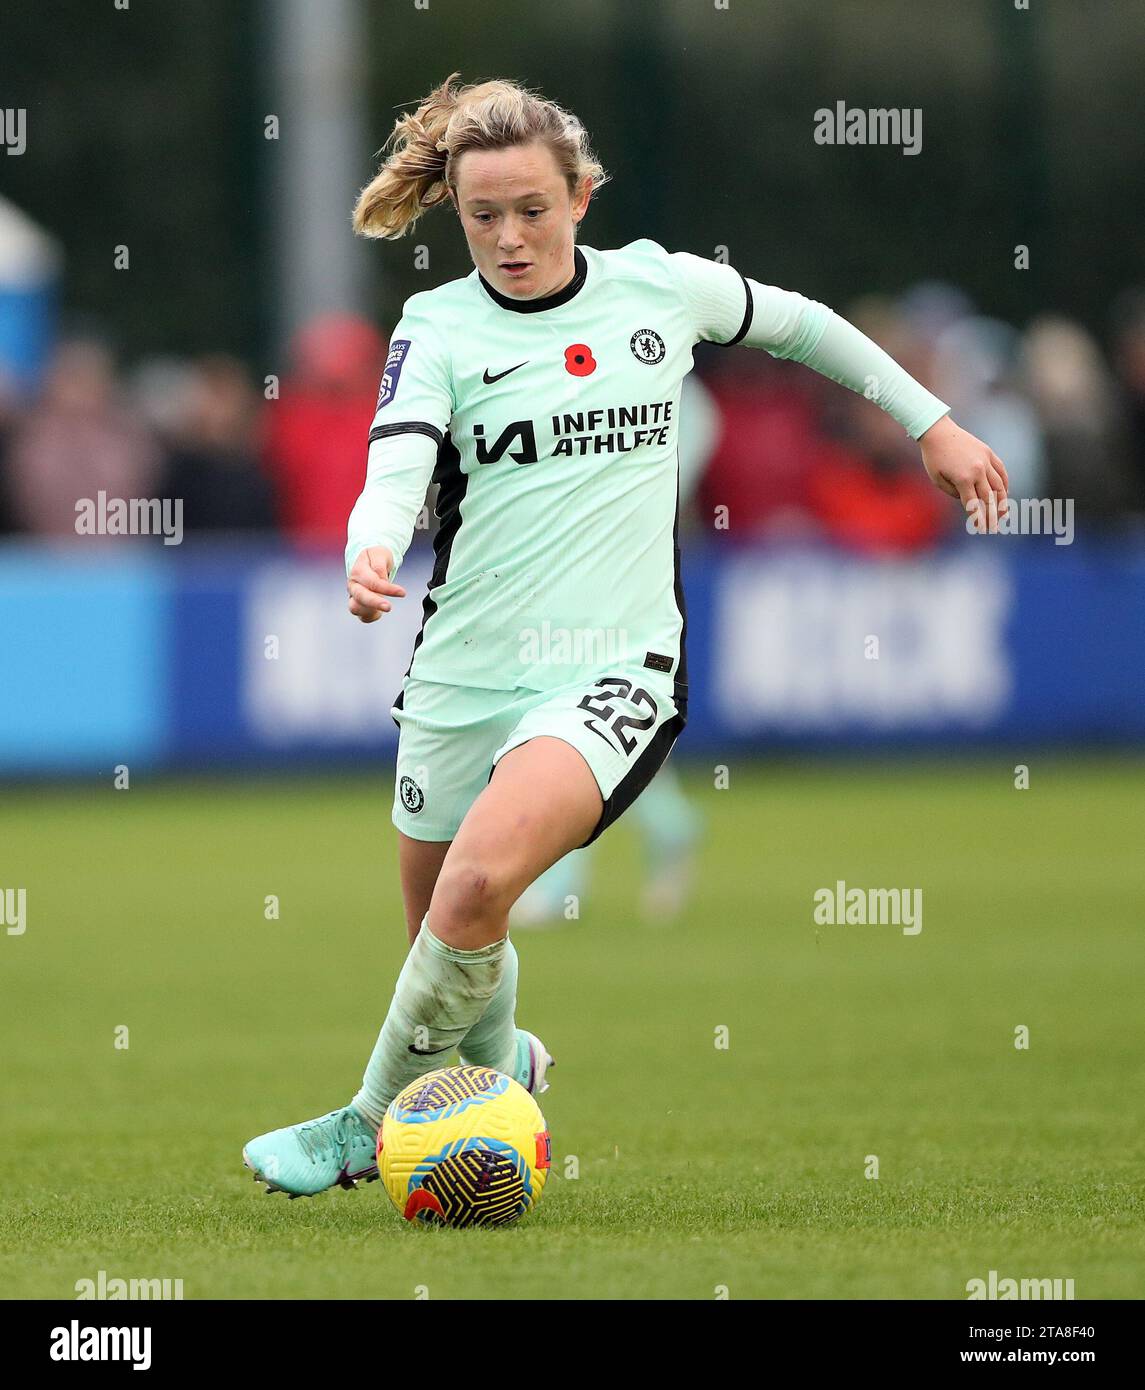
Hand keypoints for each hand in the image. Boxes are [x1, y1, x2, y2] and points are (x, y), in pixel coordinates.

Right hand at [347, 546, 404, 622]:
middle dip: (375, 603)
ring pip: (356, 609)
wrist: (369, 560)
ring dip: (371, 610)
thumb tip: (382, 580)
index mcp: (358, 571)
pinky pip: (363, 616)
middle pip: (360, 596)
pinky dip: (371, 616)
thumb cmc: (376, 557)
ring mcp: (354, 596)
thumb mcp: (380, 554)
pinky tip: (380, 612)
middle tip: (388, 607)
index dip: (387, 588)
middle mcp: (353, 585)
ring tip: (385, 607)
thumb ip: (379, 566)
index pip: (372, 582)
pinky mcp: (359, 605)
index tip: (402, 592)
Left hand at [919, 414, 1009, 532]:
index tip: (982, 529)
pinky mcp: (989, 453)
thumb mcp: (938, 480)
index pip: (974, 504)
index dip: (978, 519)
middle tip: (995, 527)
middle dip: (992, 515)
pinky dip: (1005, 482)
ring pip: (999, 485)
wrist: (939, 432)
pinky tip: (1005, 492)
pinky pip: (1001, 470)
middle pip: (989, 498)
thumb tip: (969, 499)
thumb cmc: (934, 457)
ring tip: (1004, 513)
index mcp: (963, 479)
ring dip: (1003, 501)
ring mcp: (985, 460)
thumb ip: (954, 493)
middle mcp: (977, 470)